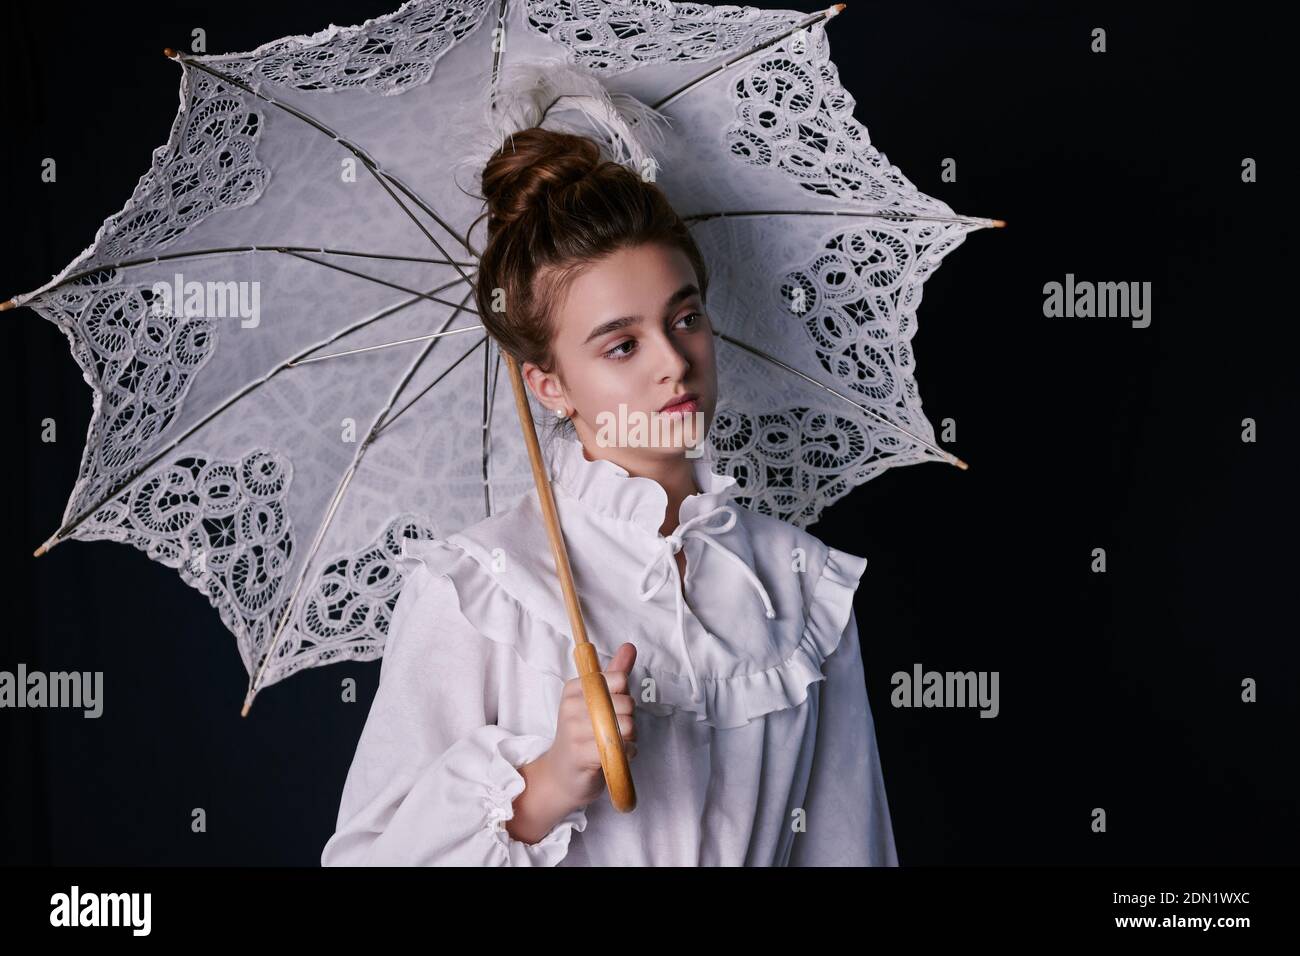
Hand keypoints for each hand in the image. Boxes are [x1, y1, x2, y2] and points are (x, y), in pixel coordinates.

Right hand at [546, 641, 638, 810]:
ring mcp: (574, 730)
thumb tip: (630, 646)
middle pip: (626, 703)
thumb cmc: (583, 734)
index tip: (613, 707)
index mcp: (574, 688)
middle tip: (616, 729)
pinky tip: (617, 755)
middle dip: (630, 718)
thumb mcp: (596, 700)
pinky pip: (621, 748)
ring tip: (618, 742)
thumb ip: (614, 673)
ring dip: (631, 737)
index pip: (618, 679)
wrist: (561, 775)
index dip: (625, 695)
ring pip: (626, 725)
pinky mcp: (581, 754)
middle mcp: (571, 706)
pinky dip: (627, 753)